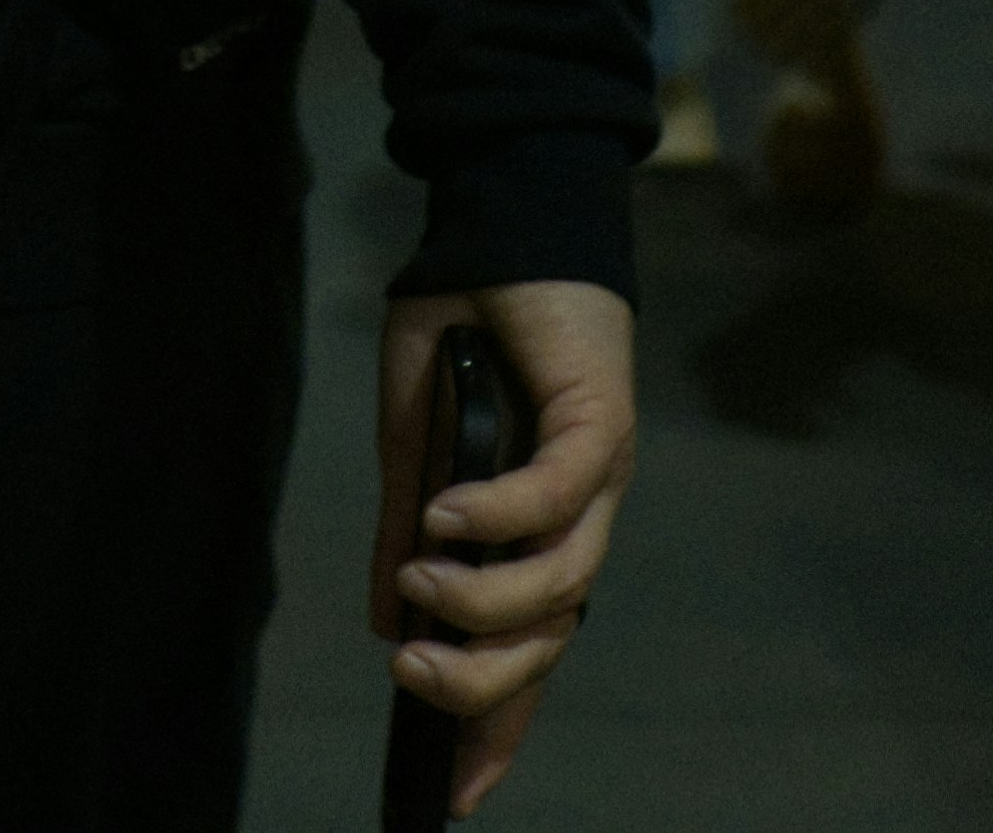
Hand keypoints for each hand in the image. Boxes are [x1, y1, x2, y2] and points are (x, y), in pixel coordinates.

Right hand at [373, 277, 634, 803]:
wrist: (500, 217)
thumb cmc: (464, 325)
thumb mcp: (415, 443)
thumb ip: (406, 531)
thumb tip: (390, 620)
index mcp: (539, 529)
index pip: (528, 648)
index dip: (497, 723)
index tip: (455, 791)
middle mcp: (582, 515)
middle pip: (552, 637)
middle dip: (480, 677)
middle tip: (412, 672)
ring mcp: (600, 472)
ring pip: (563, 582)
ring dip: (485, 597)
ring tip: (421, 578)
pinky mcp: (602, 419)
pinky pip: (558, 496)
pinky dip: (500, 515)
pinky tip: (445, 514)